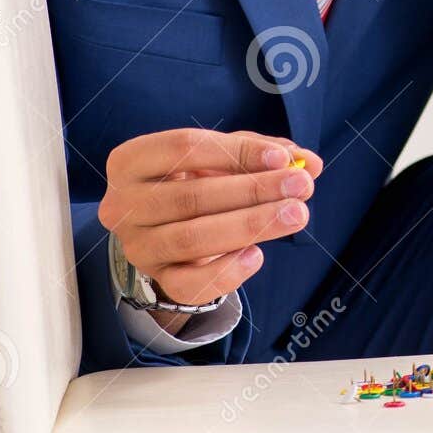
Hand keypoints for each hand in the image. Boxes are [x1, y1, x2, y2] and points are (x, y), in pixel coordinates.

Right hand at [97, 128, 321, 334]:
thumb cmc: (195, 179)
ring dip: (251, 226)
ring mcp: (137, 246)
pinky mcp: (157, 281)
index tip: (282, 158)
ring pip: (192, 238)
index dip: (237, 152)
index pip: (184, 147)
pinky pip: (189, 285)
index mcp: (131, 160)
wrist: (167, 227)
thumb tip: (309, 162)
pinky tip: (258, 254)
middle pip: (191, 196)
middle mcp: (123, 204)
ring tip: (296, 214)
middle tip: (300, 186)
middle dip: (252, 190)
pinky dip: (227, 272)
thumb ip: (262, 154)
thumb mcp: (222, 158)